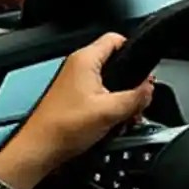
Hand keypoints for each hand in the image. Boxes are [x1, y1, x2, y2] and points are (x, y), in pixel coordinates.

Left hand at [0, 33, 152, 188]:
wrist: (40, 149)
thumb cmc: (62, 127)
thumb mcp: (110, 111)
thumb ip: (135, 97)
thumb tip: (149, 89)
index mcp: (86, 60)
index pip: (116, 39)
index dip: (134, 51)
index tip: (145, 71)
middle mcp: (78, 66)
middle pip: (116, 63)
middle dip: (131, 83)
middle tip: (137, 101)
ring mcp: (75, 82)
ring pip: (109, 81)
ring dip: (121, 98)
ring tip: (126, 116)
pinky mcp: (74, 97)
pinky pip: (99, 94)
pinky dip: (110, 105)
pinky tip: (113, 122)